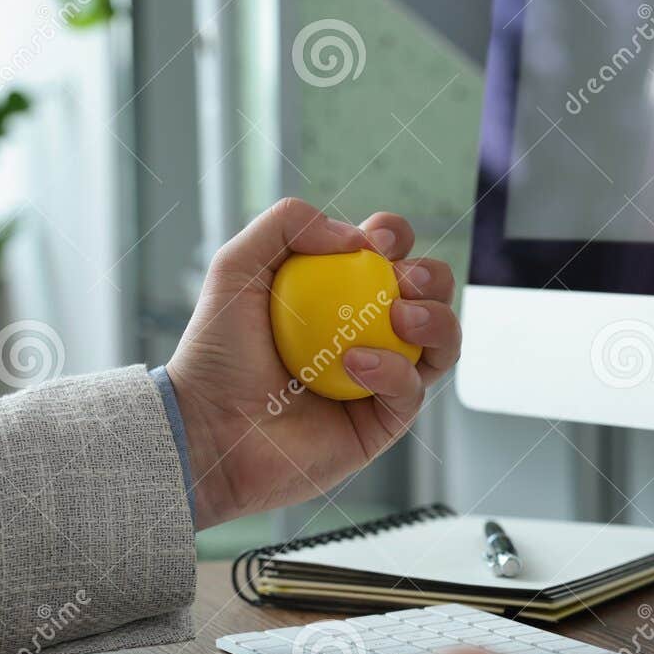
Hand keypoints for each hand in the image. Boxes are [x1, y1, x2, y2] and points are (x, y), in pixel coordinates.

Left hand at [165, 198, 460, 528]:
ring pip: (443, 343)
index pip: (387, 253)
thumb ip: (287, 223)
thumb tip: (357, 238)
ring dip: (437, 320)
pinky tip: (357, 365)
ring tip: (402, 319)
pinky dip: (394, 371)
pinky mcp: (382, 423)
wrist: (210, 429)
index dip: (394, 237)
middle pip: (429, 294)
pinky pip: (413, 391)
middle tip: (402, 282)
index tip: (375, 243)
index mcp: (337, 292)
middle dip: (431, 277)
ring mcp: (379, 378)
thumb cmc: (216, 354)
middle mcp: (366, 332)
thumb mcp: (237, 269)